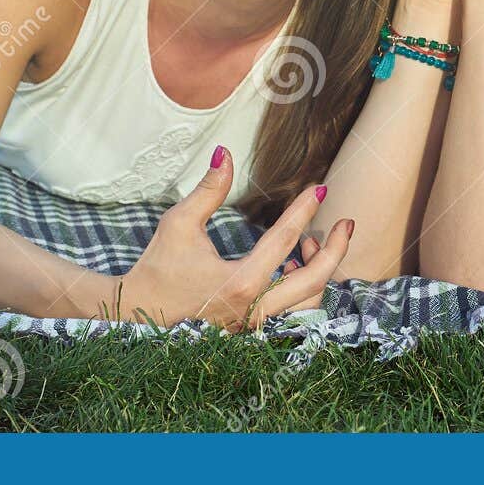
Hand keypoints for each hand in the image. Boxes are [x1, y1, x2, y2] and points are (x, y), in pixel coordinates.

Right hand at [114, 148, 351, 330]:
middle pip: (315, 281)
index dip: (305, 208)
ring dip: (317, 270)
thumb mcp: (178, 224)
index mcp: (239, 283)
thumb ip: (207, 190)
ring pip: (308, 301)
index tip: (320, 187)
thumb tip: (225, 153)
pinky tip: (288, 265)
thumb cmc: (158, 269)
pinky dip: (300, 287)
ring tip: (309, 242)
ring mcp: (255, 326)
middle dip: (337, 249)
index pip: (285, 239)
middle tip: (346, 222)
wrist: (137, 317)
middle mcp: (254, 310)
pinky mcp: (253, 331)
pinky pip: (291, 311)